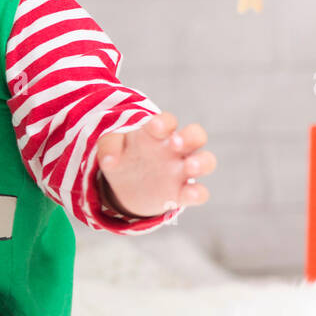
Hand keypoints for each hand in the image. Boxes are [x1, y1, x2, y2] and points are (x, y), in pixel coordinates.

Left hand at [95, 112, 216, 217]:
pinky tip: (188, 195)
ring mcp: (182, 170)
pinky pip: (200, 192)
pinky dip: (198, 193)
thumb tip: (109, 161)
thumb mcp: (111, 147)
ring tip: (189, 166)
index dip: (164, 122)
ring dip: (202, 162)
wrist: (126, 186)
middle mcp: (176, 149)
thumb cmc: (124, 156)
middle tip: (175, 142)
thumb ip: (109, 147)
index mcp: (157, 133)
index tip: (154, 126)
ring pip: (206, 161)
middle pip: (197, 135)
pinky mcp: (182, 193)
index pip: (168, 121)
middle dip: (190, 137)